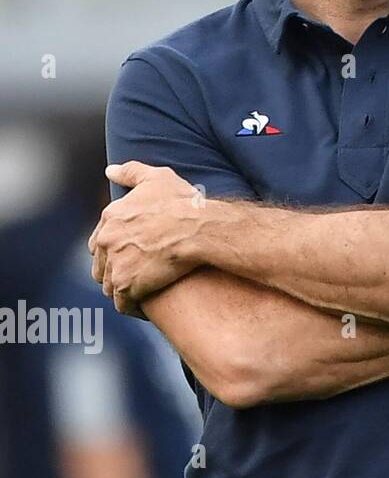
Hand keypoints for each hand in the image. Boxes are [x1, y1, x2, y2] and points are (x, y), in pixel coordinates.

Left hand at [89, 162, 206, 313]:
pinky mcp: (127, 285)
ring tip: (142, 293)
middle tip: (138, 275)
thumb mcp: (158, 178)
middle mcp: (106, 240)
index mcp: (110, 217)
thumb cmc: (183, 203)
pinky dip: (132, 307)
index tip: (132, 255)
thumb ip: (131, 172)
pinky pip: (122, 304)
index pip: (99, 241)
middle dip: (115, 271)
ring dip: (123, 291)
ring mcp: (115, 264)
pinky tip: (145, 307)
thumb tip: (110, 170)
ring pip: (110, 285)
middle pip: (102, 265)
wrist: (200, 230)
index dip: (115, 250)